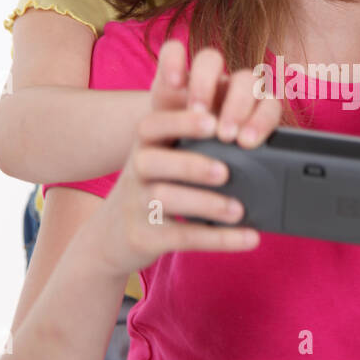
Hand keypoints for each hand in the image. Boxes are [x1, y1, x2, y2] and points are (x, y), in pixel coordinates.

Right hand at [96, 39, 281, 276]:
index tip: (212, 122)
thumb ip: (191, 138)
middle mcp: (136, 170)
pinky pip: (182, 237)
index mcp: (146, 144)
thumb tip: (246, 127)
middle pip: (152, 161)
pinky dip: (219, 239)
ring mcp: (137, 205)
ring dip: (205, 204)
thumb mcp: (161, 156)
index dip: (181, 121)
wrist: (110, 235)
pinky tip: (249, 238)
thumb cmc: (153, 186)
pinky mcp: (144, 237)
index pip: (153, 124)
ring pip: (164, 200)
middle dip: (190, 164)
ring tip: (238, 210)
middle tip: (225, 171)